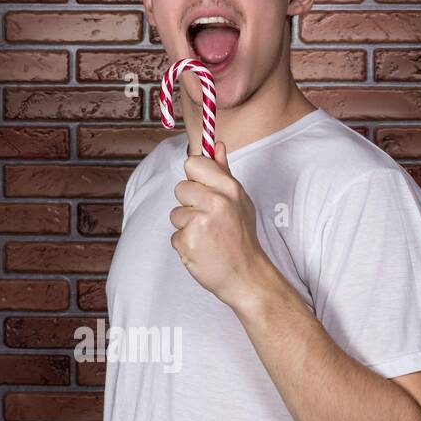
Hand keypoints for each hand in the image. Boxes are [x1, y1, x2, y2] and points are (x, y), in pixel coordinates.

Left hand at [169, 140, 268, 309]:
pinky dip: (185, 244)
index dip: (194, 176)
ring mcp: (200, 222)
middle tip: (207, 219)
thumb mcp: (239, 200)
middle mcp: (215, 202)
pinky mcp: (188, 241)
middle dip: (188, 204)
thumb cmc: (241, 236)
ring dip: (186, 226)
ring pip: (175, 213)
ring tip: (206, 235)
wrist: (246, 275)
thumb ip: (224, 173)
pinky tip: (202, 248)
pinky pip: (174, 235)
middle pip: (180, 188)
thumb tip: (217, 145)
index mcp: (229, 188)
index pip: (193, 163)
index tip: (201, 186)